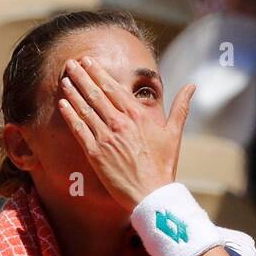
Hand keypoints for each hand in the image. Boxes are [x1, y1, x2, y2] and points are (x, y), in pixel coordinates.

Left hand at [58, 56, 194, 210]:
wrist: (151, 194)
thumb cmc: (164, 166)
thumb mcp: (175, 133)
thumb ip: (181, 107)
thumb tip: (192, 86)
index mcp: (137, 115)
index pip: (112, 87)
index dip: (97, 72)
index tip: (87, 61)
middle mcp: (119, 122)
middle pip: (95, 93)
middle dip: (81, 76)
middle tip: (70, 63)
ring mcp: (106, 137)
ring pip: (85, 108)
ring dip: (73, 92)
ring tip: (64, 79)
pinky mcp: (95, 153)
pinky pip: (79, 129)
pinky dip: (70, 115)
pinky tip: (62, 104)